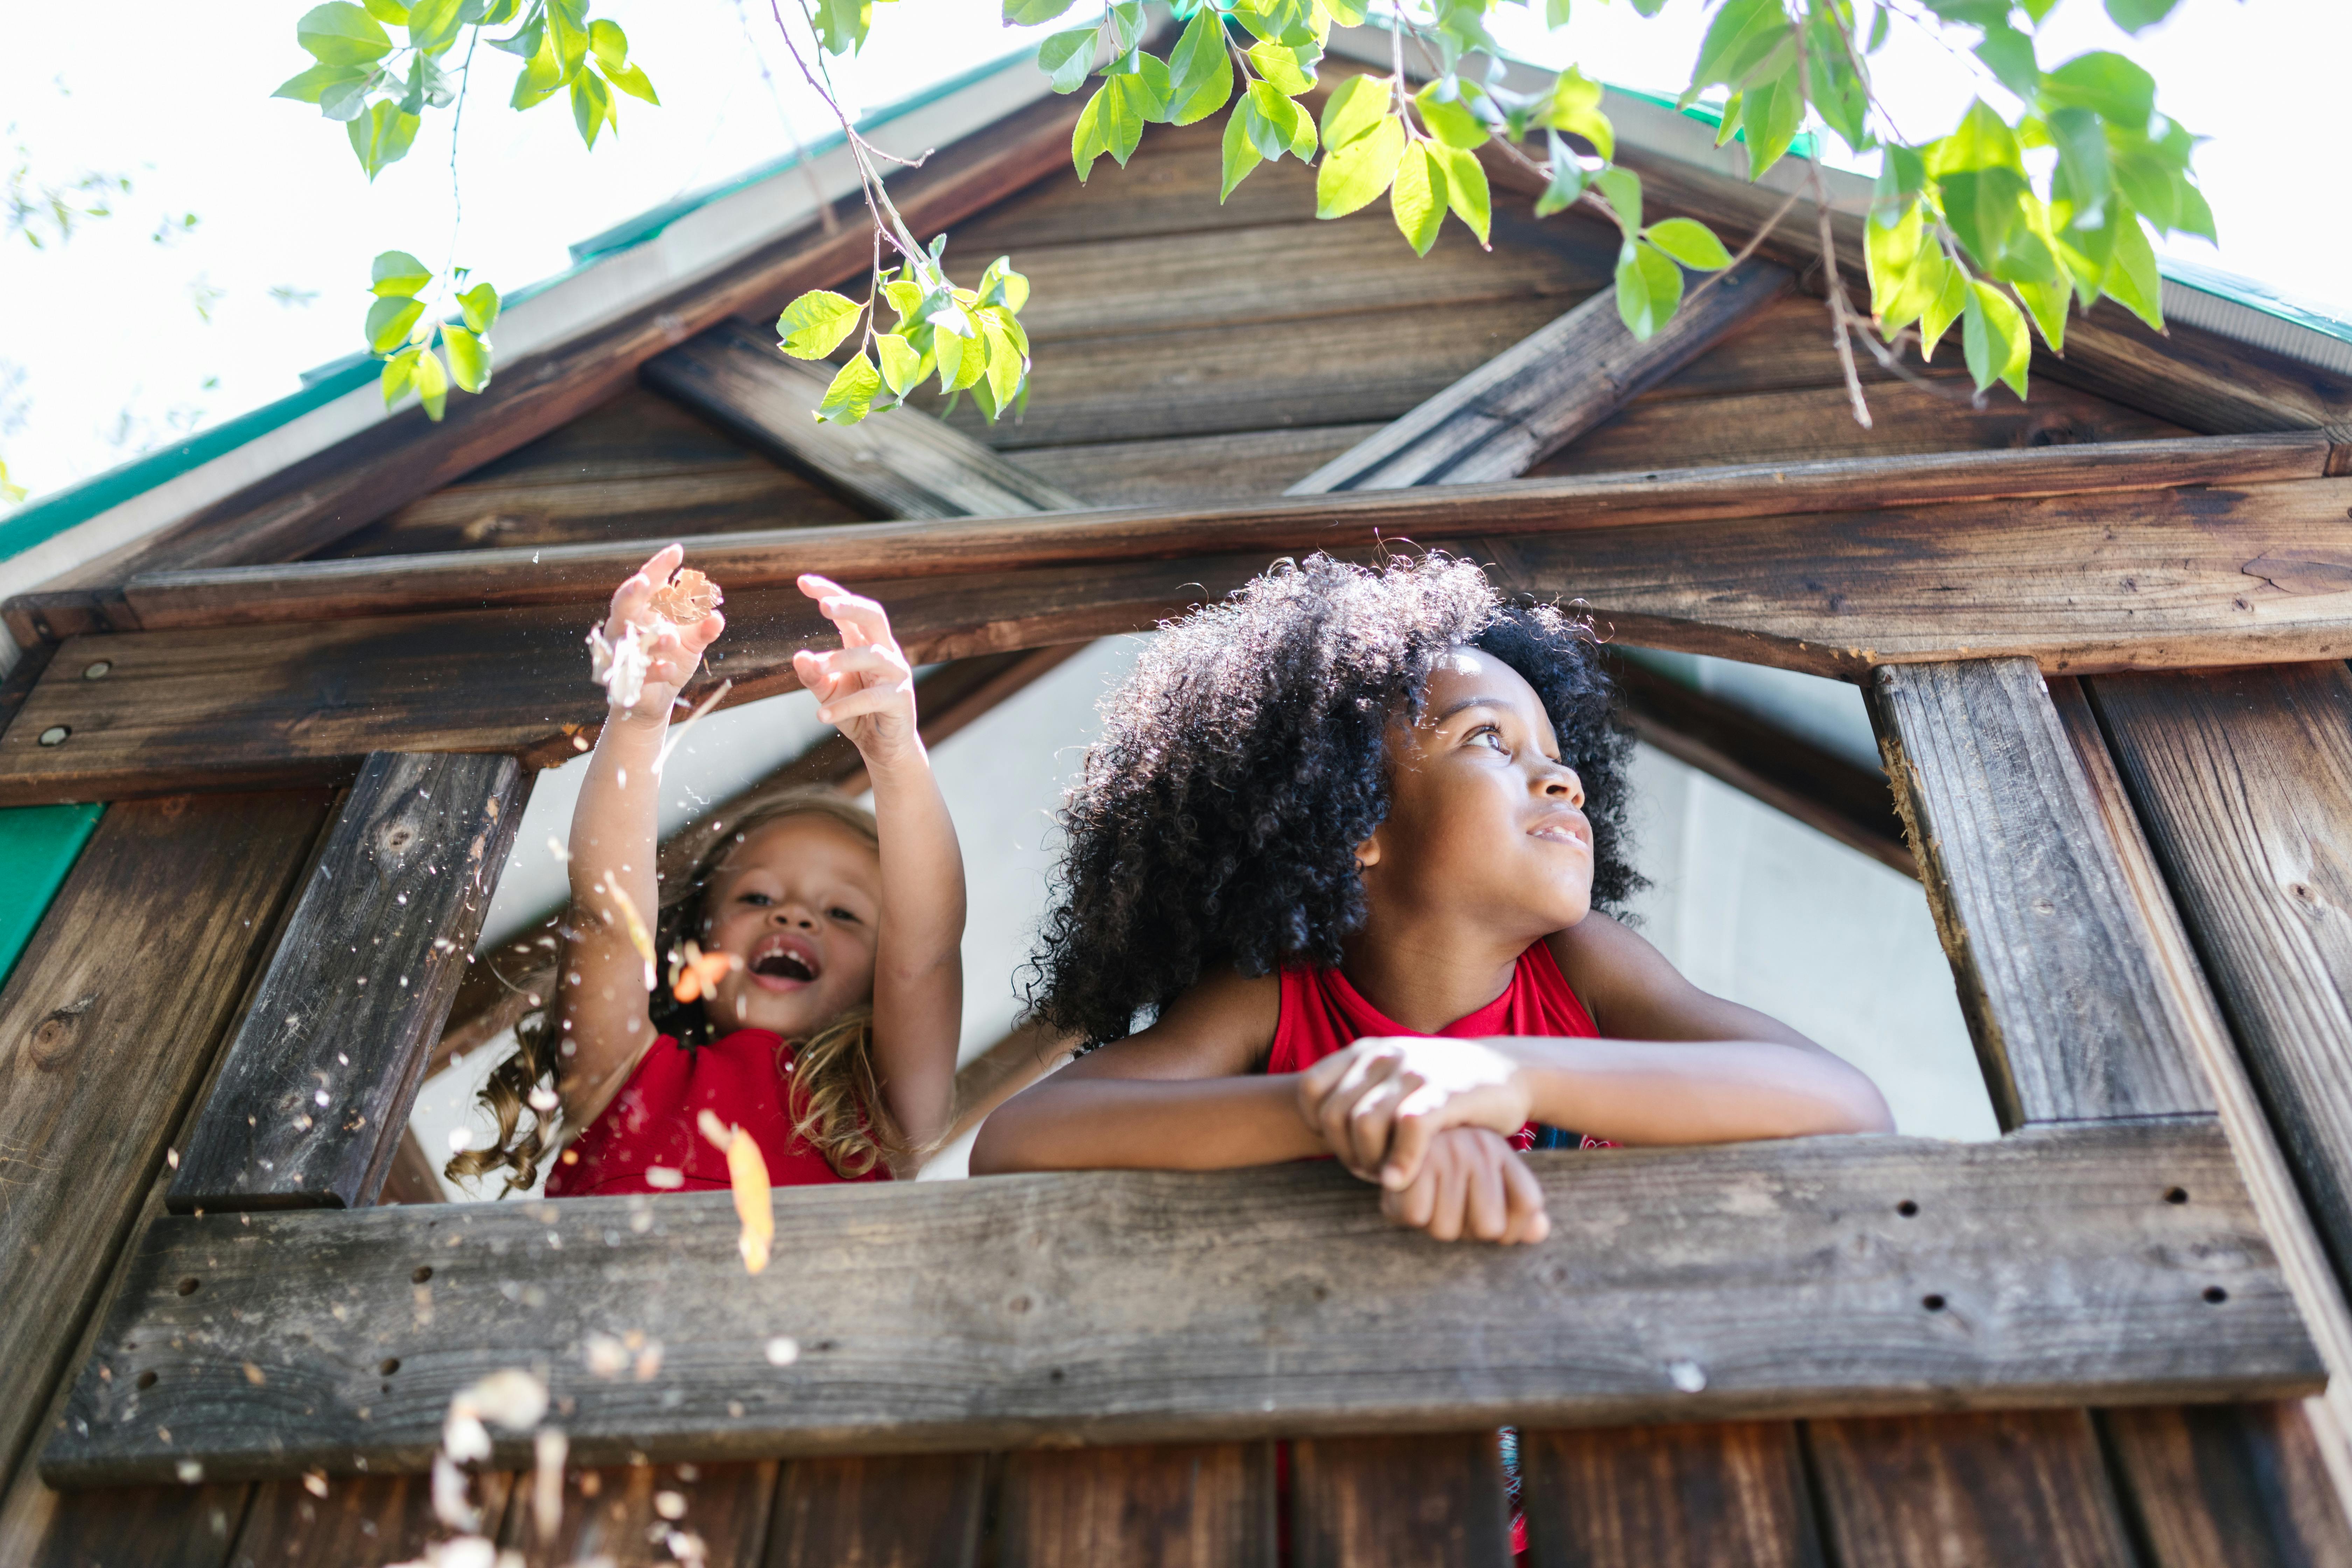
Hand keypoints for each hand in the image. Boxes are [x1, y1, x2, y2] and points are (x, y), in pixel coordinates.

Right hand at [597, 544, 723, 722]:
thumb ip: (704, 629)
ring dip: (652, 639)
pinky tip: (670, 668)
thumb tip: (717, 617)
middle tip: (644, 581)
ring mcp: (622, 652)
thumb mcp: (692, 641)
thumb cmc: (672, 658)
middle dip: (632, 592)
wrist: (658, 697)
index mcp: (643, 610)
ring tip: (671, 638)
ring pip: (630, 641)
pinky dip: (655, 670)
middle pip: (624, 604)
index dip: (659, 566)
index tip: (676, 551)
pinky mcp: (625, 679)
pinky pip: (639, 673)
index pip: (648, 582)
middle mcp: (627, 626)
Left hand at [792, 575, 921, 768]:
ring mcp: (896, 674)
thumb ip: (814, 674)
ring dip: (842, 659)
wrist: (884, 747)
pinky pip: (872, 698)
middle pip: (873, 616)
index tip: (802, 581)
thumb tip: (799, 656)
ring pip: (872, 656)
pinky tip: (821, 715)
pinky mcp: (901, 699)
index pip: (849, 611)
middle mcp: (884, 651)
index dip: (829, 592)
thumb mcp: (828, 690)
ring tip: (817, 668)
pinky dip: (845, 705)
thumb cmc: (856, 712)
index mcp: (865, 643)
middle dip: (850, 607)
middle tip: (823, 606)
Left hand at [1298, 1036, 1530, 1190]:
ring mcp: (1415, 1072)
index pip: (1312, 1088)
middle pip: (1334, 1114)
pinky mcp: (1445, 1093)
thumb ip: (1359, 1093)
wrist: (1508, 1071)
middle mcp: (1385, 1055)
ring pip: (1364, 1124)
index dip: (1316, 1125)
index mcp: (1367, 1051)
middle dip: (1344, 1153)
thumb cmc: (1443, 1087)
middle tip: (1366, 1171)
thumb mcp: (1394, 1078)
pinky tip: (1401, 1181)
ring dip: (1369, 1161)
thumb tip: (1319, 1126)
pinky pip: (1408, 1129)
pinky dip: (1400, 1161)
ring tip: (1385, 1176)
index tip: (1341, 1146)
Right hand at [1379, 1127, 1549, 1244]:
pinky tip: (1403, 1191)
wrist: (1392, 1132)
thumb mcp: (1484, 1186)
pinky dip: (1404, 1212)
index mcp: (1503, 1154)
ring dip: (1432, 1223)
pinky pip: (1416, 1215)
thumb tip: (1540, 1232)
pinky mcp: (1413, 1159)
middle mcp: (1482, 1147)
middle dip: (1464, 1230)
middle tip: (1447, 1205)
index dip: (1510, 1229)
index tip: (1485, 1216)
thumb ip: (1517, 1210)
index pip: (1528, 1205)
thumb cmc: (1441, 1170)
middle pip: (1489, 1228)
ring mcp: (1450, 1151)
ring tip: (1424, 1196)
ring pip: (1448, 1228)